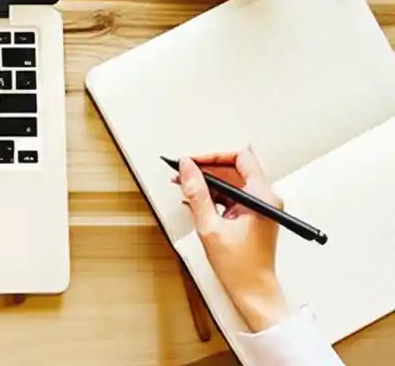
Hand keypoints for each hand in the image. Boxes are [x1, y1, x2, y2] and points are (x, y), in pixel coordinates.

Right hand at [175, 150, 290, 331]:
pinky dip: (213, 196)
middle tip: (183, 173)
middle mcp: (265, 199)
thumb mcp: (210, 227)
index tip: (192, 162)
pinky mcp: (253, 216)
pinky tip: (196, 201)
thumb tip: (187, 168)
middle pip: (235, 169)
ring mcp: (260, 208)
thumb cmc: (240, 267)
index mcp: (262, 198)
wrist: (253, 292)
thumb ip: (197, 193)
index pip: (240, 158)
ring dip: (207, 183)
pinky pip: (231, 196)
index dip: (212, 157)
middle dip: (206, 169)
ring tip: (185, 187)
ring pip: (231, 183)